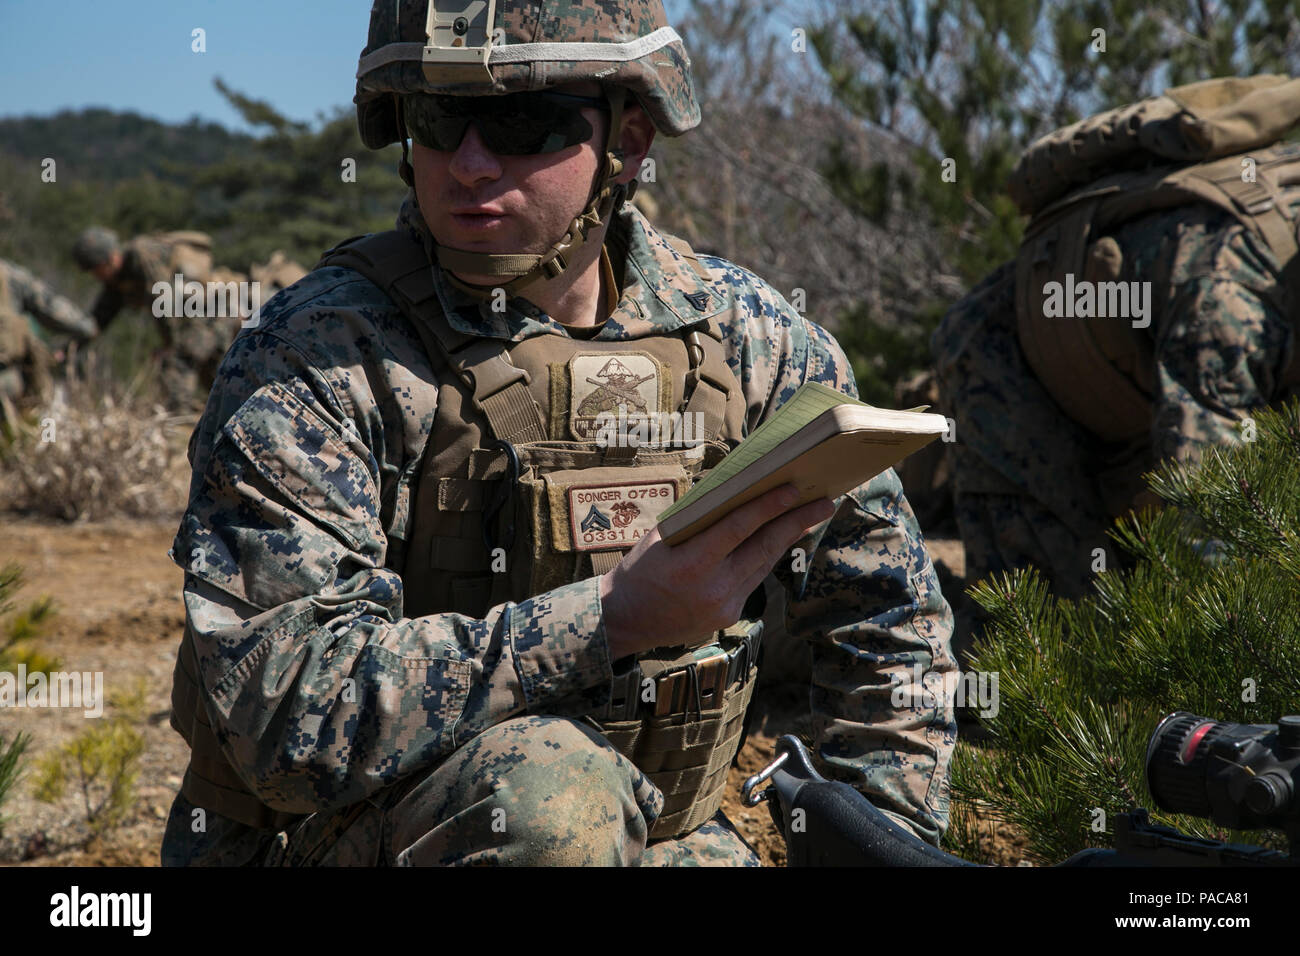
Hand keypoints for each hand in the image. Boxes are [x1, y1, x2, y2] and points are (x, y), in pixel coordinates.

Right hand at [599, 483, 834, 659]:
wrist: (624, 620)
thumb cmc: (639, 570)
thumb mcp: (661, 539)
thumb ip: (698, 521)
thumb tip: (737, 493)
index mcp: (692, 564)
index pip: (738, 528)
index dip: (768, 507)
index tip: (793, 489)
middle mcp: (714, 588)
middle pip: (763, 548)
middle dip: (797, 522)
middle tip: (825, 502)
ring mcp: (725, 606)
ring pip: (763, 564)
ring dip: (787, 539)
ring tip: (810, 515)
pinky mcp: (729, 616)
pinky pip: (752, 580)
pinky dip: (763, 558)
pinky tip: (777, 540)